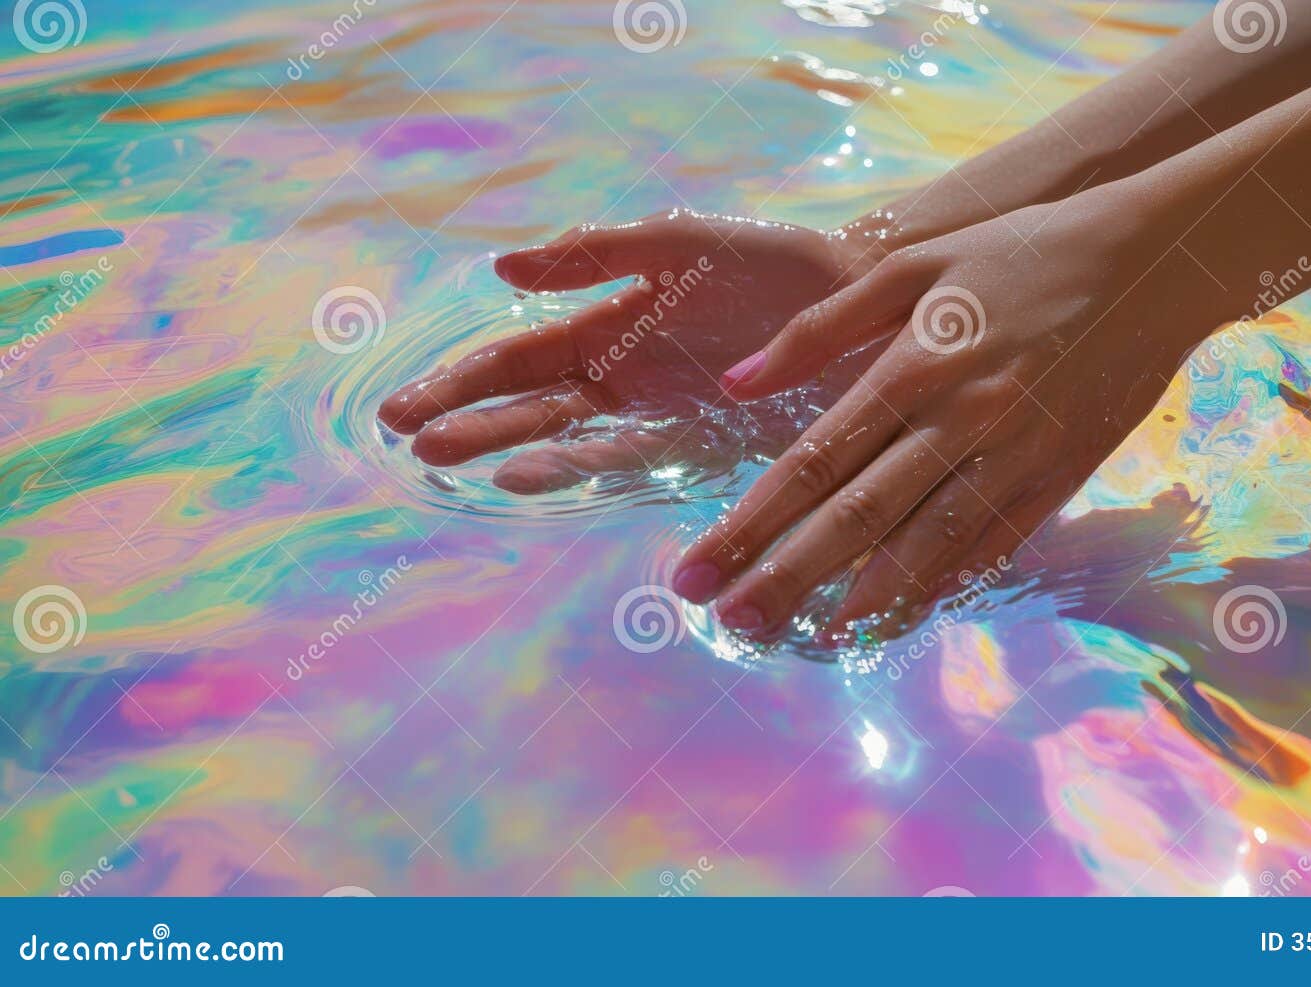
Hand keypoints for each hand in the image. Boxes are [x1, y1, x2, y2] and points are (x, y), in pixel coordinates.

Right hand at [378, 210, 890, 491]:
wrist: (859, 305)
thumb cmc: (774, 264)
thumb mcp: (677, 244)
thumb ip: (594, 253)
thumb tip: (501, 267)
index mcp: (610, 323)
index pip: (519, 357)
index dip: (460, 380)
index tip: (402, 406)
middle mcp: (623, 376)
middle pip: (528, 403)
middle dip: (465, 418)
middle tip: (405, 436)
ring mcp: (656, 414)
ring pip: (564, 434)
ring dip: (504, 445)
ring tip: (447, 455)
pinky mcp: (699, 443)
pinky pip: (626, 459)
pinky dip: (575, 466)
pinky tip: (528, 474)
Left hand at [671, 198, 1210, 638]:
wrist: (1153, 262)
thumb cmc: (1019, 252)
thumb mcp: (914, 262)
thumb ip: (821, 327)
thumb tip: (738, 384)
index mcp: (914, 365)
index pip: (814, 461)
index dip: (750, 521)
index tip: (697, 567)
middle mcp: (961, 420)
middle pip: (858, 515)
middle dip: (786, 573)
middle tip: (728, 620)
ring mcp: (1014, 456)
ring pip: (926, 543)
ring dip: (862, 596)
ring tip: (807, 636)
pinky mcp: (1057, 477)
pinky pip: (990, 545)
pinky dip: (942, 585)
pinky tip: (899, 615)